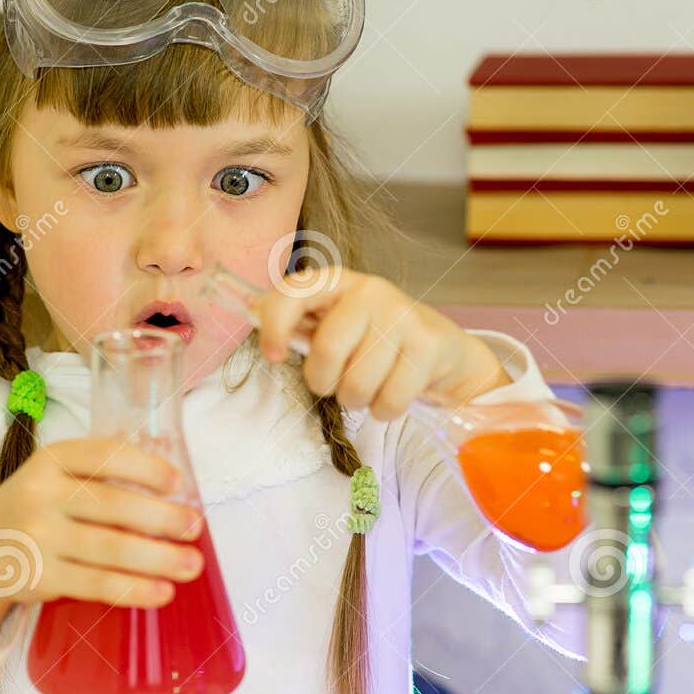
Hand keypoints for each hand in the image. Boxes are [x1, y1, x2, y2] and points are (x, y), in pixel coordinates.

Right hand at [0, 437, 205, 648]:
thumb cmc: (37, 508)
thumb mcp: (54, 475)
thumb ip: (100, 476)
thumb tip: (174, 495)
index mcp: (52, 460)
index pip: (104, 455)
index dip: (145, 468)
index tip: (178, 483)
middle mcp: (42, 494)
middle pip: (113, 506)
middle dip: (161, 518)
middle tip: (195, 528)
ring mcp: (39, 538)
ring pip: (110, 549)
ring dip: (158, 558)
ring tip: (191, 565)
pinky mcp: (40, 577)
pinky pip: (96, 584)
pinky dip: (133, 589)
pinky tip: (161, 592)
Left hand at [253, 268, 509, 418]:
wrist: (444, 351)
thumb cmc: (375, 341)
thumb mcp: (334, 325)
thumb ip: (298, 322)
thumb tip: (249, 311)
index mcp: (336, 283)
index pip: (294, 291)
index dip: (276, 325)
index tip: (273, 356)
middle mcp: (369, 291)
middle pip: (326, 351)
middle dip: (324, 382)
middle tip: (336, 383)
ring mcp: (402, 316)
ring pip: (357, 384)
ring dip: (357, 400)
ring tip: (369, 385)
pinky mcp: (428, 345)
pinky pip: (388, 400)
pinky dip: (384, 410)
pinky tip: (393, 393)